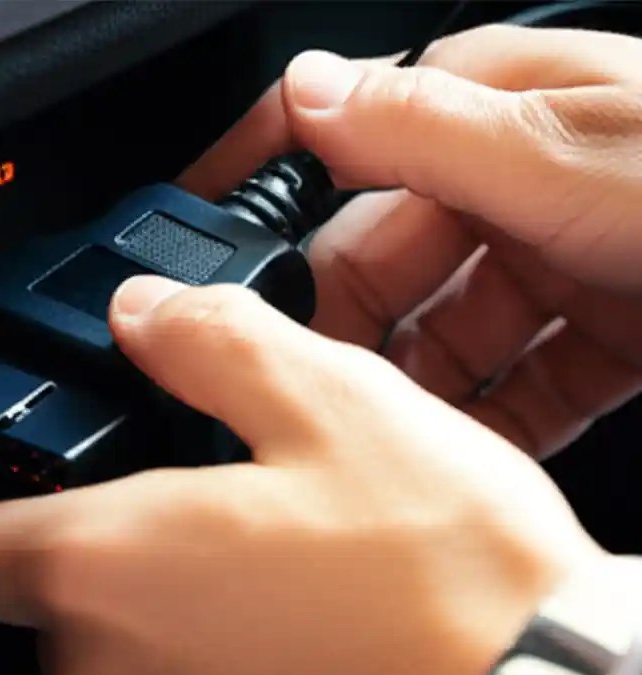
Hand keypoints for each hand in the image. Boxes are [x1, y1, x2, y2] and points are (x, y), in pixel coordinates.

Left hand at [0, 278, 605, 674]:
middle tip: (201, 515)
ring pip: (108, 663)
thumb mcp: (327, 404)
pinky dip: (207, 668)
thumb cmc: (444, 579)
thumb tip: (140, 315)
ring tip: (265, 573)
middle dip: (102, 557)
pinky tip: (289, 630)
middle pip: (40, 605)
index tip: (25, 487)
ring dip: (164, 615)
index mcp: (102, 571)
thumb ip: (206, 345)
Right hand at [180, 24, 641, 458]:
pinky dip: (490, 429)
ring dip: (408, 396)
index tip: (196, 252)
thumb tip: (302, 94)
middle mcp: (513, 181)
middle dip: (334, 329)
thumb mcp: (566, 145)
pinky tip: (467, 458)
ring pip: (439, 338)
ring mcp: (557, 257)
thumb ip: (425, 127)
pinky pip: (517, 390)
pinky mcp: (604, 332)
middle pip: (376, 261)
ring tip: (379, 448)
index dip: (256, 190)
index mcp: (489, 111)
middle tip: (298, 392)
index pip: (336, 140)